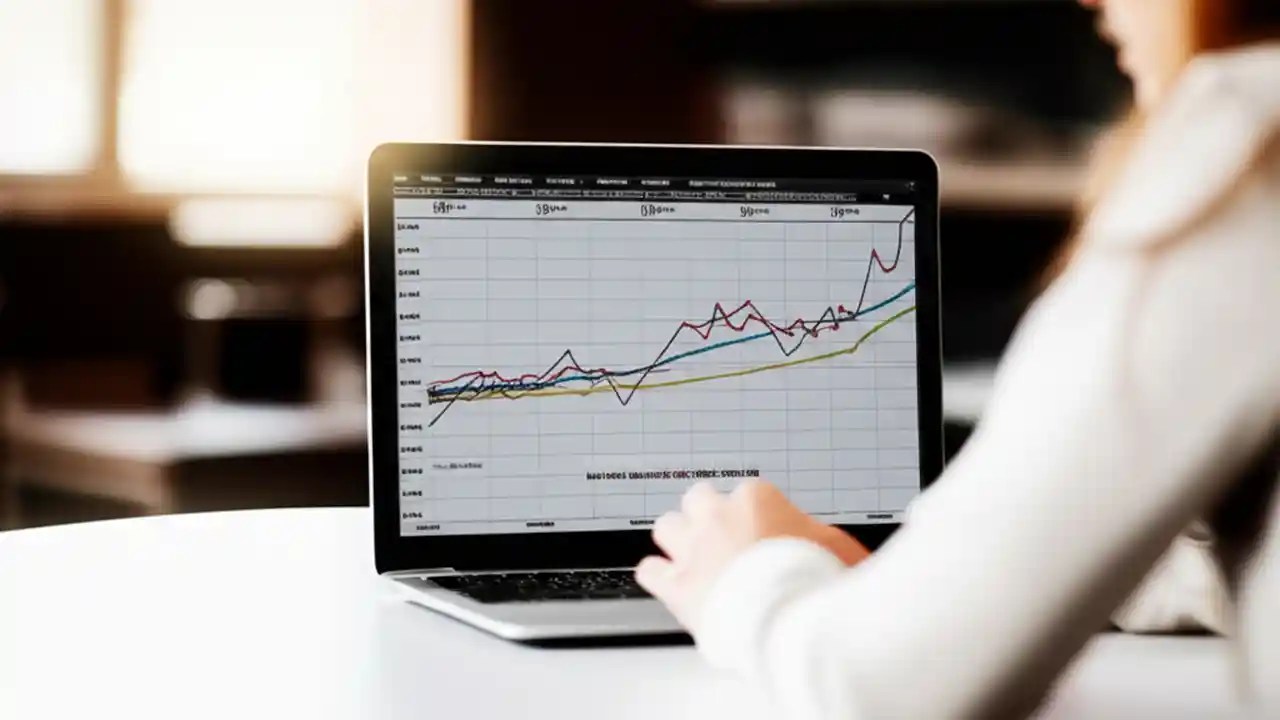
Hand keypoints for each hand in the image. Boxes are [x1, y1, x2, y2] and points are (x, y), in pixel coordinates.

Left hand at [635, 480, 868, 631]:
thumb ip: (817, 533)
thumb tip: (815, 536)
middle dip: (709, 515)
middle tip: (723, 536)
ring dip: (679, 539)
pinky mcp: (677, 586)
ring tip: (694, 556)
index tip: (766, 534)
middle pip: (699, 498)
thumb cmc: (816, 583)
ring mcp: (693, 550)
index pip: (749, 493)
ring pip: (667, 526)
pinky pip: (649, 570)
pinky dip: (659, 576)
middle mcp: (718, 517)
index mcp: (755, 500)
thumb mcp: (837, 545)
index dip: (758, 516)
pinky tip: (670, 583)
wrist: (791, 622)